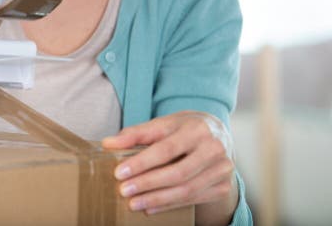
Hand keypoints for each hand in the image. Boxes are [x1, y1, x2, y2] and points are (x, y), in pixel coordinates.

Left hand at [101, 111, 237, 224]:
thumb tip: (108, 144)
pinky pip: (193, 200)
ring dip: (157, 199)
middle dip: (148, 184)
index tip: (119, 173)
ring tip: (134, 203)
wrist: (218, 134)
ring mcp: (222, 169)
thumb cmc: (184, 128)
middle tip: (124, 191)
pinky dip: (169, 205)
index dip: (142, 162)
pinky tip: (150, 208)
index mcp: (197, 128)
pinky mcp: (223, 186)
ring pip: (186, 189)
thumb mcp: (163, 123)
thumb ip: (136, 133)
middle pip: (178, 172)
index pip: (166, 149)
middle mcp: (214, 148)